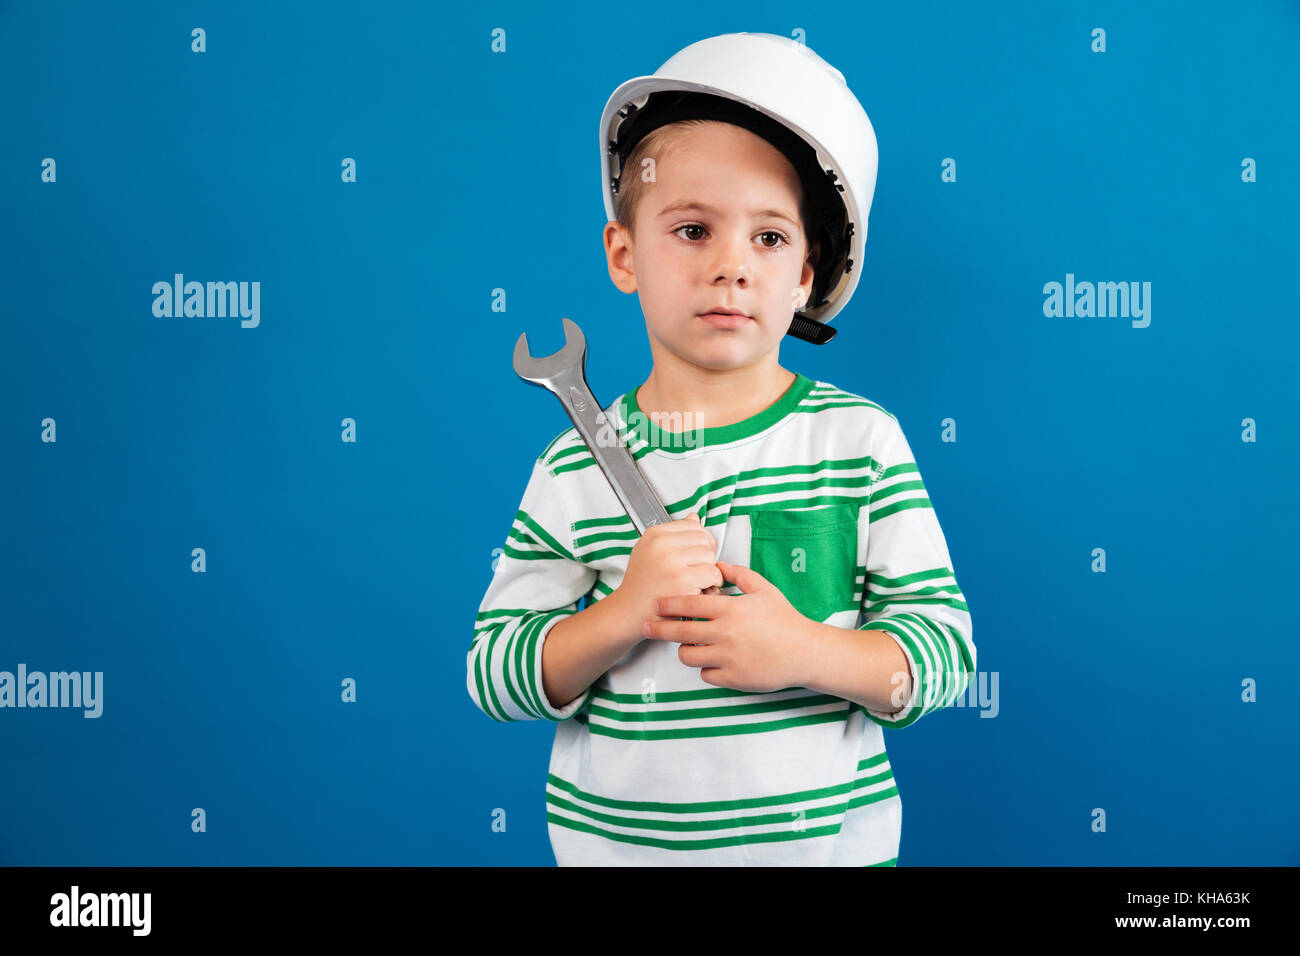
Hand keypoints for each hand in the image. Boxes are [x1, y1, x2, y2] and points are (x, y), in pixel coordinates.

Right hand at [615, 512, 723, 632]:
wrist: (628, 611)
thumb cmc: (641, 584)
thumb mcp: (649, 551)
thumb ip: (673, 534)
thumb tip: (695, 518)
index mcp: (655, 534)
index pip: (694, 525)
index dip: (701, 541)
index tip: (696, 554)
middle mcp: (662, 545)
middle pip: (705, 540)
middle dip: (706, 557)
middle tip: (695, 571)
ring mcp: (671, 562)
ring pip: (711, 557)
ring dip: (709, 572)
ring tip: (694, 582)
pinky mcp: (681, 581)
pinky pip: (712, 575)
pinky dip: (712, 585)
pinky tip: (698, 590)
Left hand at [640, 560, 810, 692]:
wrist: (805, 652)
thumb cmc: (784, 619)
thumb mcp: (764, 589)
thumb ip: (739, 575)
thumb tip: (719, 565)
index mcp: (731, 609)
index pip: (689, 603)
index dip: (668, 603)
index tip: (655, 604)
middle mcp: (726, 633)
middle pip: (679, 631)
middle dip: (658, 628)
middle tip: (647, 625)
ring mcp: (728, 657)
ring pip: (688, 656)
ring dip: (685, 649)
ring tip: (689, 644)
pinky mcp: (733, 678)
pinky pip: (705, 673)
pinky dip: (705, 667)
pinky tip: (712, 659)